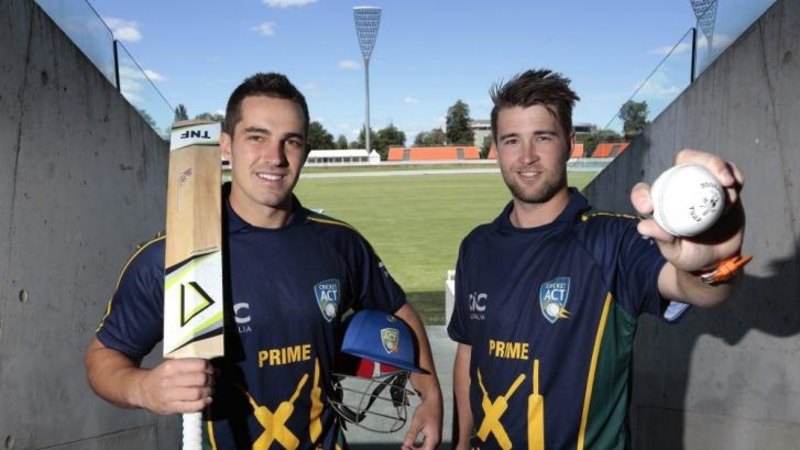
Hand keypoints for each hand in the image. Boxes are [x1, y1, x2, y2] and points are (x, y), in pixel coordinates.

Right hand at [135, 358, 215, 414]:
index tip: (213, 371)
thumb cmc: (161, 375)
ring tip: (210, 390)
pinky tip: (207, 400)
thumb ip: (191, 365)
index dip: (210, 368)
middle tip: (213, 381)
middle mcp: (170, 380)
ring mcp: (169, 395)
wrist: (141, 390)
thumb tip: (216, 370)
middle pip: (200, 379)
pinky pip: (192, 407)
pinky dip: (204, 403)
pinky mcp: (170, 407)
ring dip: (209, 392)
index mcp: (171, 366)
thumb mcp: (171, 364)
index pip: (199, 365)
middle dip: (211, 380)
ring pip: (198, 393)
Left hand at [402, 387, 442, 449]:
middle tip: (403, 446)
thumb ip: (411, 434)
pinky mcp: (434, 434)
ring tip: (406, 444)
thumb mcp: (417, 421)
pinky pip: (427, 444)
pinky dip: (419, 445)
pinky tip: (412, 442)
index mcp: (434, 439)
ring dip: (416, 448)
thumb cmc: (426, 409)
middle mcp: (436, 440)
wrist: (434, 400)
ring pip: (426, 448)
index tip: (403, 447)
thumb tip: (405, 445)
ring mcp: (436, 438)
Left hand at [631, 149, 745, 271]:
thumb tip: (644, 227)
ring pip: (709, 162)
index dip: (641, 195)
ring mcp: (704, 184)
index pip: (644, 192)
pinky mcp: (725, 188)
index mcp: (660, 202)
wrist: (716, 260)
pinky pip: (731, 173)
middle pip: (685, 160)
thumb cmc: (689, 255)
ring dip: (719, 166)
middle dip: (697, 158)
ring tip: (728, 184)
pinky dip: (734, 174)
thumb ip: (662, 239)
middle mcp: (680, 186)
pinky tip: (735, 185)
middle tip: (706, 177)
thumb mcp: (674, 252)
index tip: (648, 208)